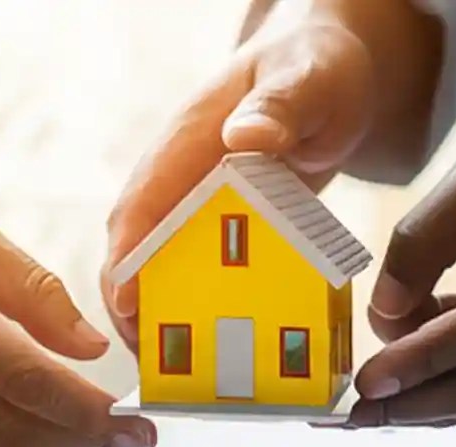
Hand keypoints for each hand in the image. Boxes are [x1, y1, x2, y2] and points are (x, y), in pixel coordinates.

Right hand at [103, 0, 439, 350]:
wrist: (329, 71)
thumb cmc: (319, 68)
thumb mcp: (310, 79)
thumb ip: (282, 104)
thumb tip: (247, 137)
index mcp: (189, 138)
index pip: (143, 201)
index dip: (129, 255)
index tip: (126, 303)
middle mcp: (180, 174)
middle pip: (136, 244)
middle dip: (133, 304)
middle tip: (151, 362)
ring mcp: (196, 200)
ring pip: (160, 262)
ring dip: (161, 312)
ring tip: (178, 369)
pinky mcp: (218, 222)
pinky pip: (197, 267)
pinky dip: (199, 304)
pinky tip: (218, 343)